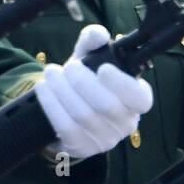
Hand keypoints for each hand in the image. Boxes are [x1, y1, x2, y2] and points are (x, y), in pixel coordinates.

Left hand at [36, 24, 153, 159]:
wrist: (68, 107)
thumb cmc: (87, 78)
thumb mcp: (91, 57)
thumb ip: (94, 41)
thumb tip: (98, 35)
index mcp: (137, 99)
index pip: (140, 98)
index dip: (122, 84)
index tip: (103, 68)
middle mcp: (126, 123)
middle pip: (106, 106)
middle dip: (82, 83)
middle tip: (69, 67)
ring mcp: (105, 140)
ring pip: (83, 116)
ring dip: (62, 91)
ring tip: (51, 73)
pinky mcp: (83, 148)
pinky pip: (65, 128)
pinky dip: (51, 105)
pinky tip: (43, 89)